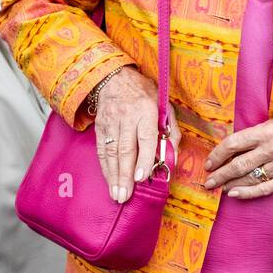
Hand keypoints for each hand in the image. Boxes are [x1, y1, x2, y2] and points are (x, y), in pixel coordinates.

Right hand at [91, 67, 180, 203]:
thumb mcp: (164, 105)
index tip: (142, 177)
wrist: (115, 77)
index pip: (145, 138)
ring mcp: (111, 122)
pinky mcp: (100, 127)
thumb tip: (172, 155)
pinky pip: (102, 150)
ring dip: (113, 176)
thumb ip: (170, 130)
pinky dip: (105, 168)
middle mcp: (127, 116)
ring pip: (111, 152)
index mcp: (146, 110)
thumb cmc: (144, 93)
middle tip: (126, 195)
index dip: (144, 159)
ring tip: (117, 194)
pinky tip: (109, 180)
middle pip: (125, 149)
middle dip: (125, 175)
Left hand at [203, 112, 272, 198]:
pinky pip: (264, 189)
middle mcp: (272, 148)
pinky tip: (235, 194)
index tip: (209, 162)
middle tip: (208, 181)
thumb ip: (256, 133)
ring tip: (219, 187)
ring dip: (230, 184)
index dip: (218, 155)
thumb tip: (233, 146)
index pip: (234, 143)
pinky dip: (247, 193)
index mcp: (267, 131)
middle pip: (238, 164)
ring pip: (249, 178)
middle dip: (219, 174)